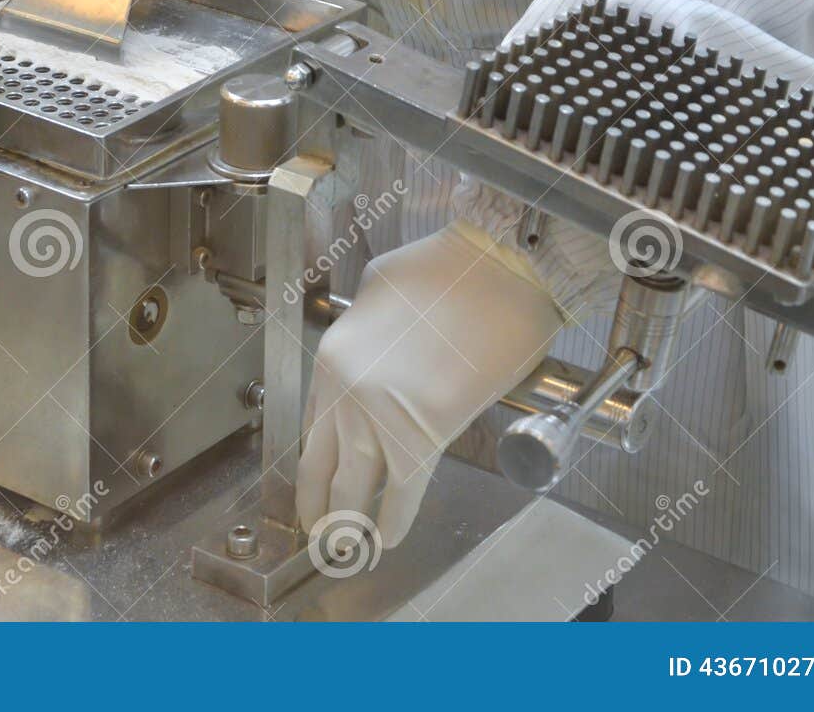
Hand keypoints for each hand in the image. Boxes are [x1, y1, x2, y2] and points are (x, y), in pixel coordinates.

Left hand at [297, 219, 562, 547]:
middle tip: (321, 531)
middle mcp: (344, 390)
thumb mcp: (382, 290)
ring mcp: (378, 415)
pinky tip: (386, 538)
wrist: (499, 265)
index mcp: (333, 357)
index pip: (314, 426)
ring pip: (354, 485)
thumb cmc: (453, 268)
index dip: (316, 464)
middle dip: (321, 504)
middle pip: (323, 464)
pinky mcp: (422, 434)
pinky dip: (392, 519)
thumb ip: (369, 330)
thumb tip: (375, 355)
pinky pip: (400, 492)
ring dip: (349, 522)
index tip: (316, 484)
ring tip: (347, 547)